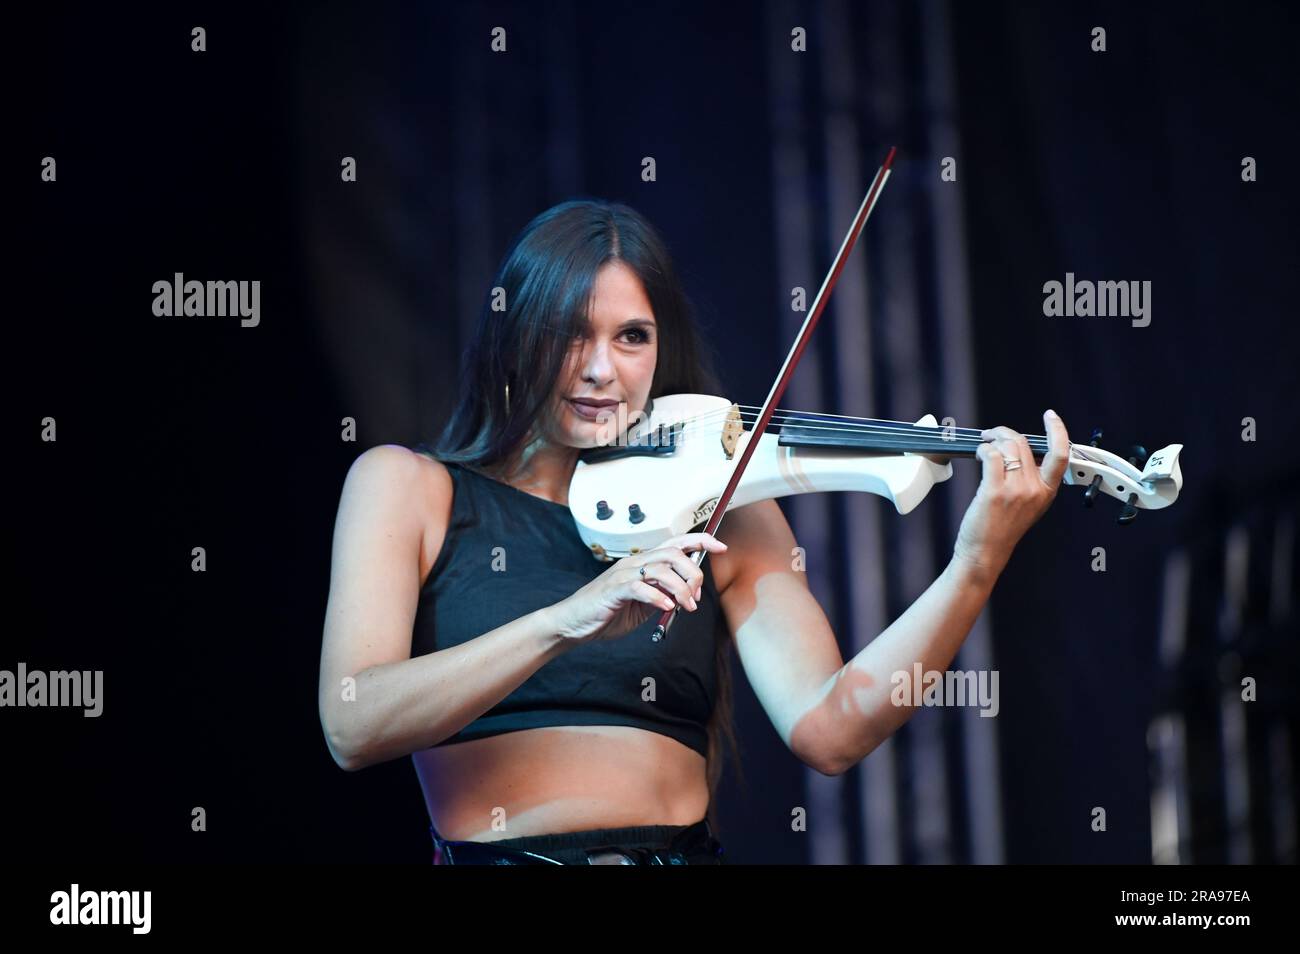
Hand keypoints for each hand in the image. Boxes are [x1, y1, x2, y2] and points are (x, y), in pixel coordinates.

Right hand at [548, 532, 728, 643]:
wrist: (574, 623)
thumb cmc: (607, 611)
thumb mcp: (643, 603)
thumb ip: (662, 594)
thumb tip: (685, 594)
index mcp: (643, 563)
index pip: (676, 543)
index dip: (700, 540)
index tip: (720, 546)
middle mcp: (634, 563)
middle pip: (673, 554)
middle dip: (693, 573)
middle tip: (695, 597)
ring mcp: (623, 574)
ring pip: (661, 568)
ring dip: (680, 588)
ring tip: (685, 606)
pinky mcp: (613, 589)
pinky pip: (640, 587)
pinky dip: (657, 596)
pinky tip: (665, 607)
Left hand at [952, 409, 1069, 578]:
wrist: (985, 554)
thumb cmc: (1000, 530)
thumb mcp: (1027, 506)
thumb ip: (1030, 481)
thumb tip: (1019, 453)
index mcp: (1047, 492)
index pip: (1062, 454)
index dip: (1058, 431)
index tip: (1051, 417)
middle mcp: (1035, 489)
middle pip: (1024, 443)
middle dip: (1005, 432)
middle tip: (991, 435)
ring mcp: (1016, 490)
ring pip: (1008, 445)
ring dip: (992, 439)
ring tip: (983, 445)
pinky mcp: (995, 491)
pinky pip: (992, 455)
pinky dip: (983, 449)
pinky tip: (979, 454)